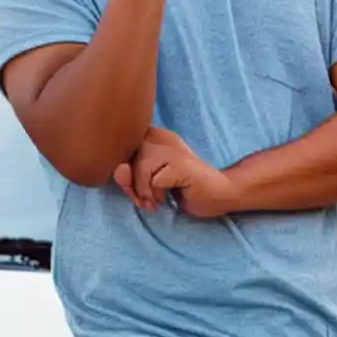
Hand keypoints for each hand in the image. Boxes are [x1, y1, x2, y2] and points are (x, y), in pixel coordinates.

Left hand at [113, 127, 237, 218]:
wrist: (218, 196)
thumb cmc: (182, 189)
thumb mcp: (146, 183)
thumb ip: (129, 176)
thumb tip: (118, 170)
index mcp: (154, 136)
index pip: (121, 148)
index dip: (124, 171)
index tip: (137, 188)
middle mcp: (163, 137)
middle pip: (128, 156)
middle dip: (131, 183)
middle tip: (145, 198)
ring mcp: (174, 149)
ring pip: (140, 166)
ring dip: (143, 190)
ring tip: (154, 200)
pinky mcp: (181, 163)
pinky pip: (153, 179)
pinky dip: (155, 194)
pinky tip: (165, 199)